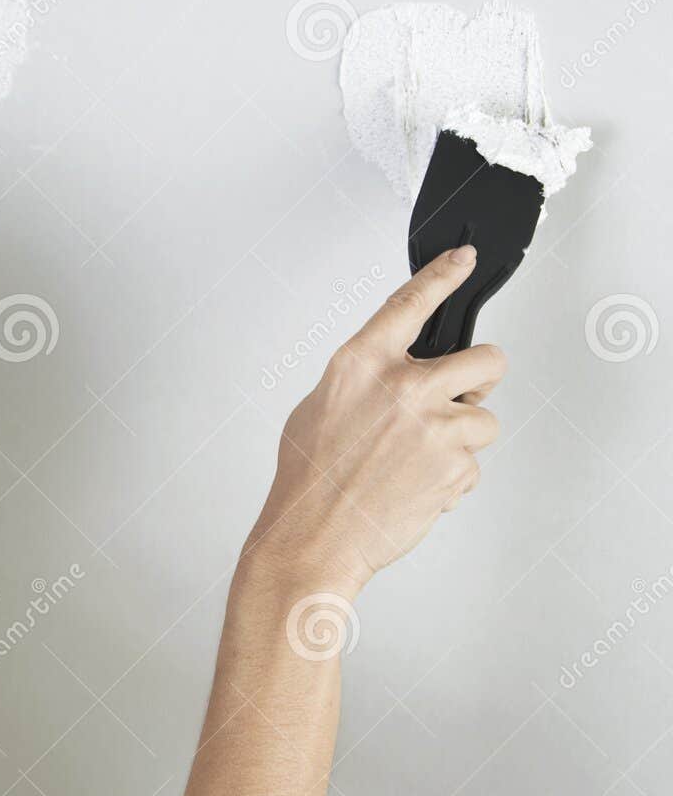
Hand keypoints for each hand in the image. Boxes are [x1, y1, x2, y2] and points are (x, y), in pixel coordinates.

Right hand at [246, 245, 505, 597]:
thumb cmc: (309, 479)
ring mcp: (434, 426)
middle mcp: (403, 386)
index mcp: (361, 364)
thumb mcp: (320, 408)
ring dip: (462, 438)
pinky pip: (472, 463)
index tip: (462, 259)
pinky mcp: (455, 465)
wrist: (313, 537)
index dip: (442, 275)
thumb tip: (393, 378)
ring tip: (418, 460)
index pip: (411, 302)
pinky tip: (414, 486)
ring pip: (485, 418)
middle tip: (460, 398)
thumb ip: (363, 382)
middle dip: (481, 379)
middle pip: (486, 358)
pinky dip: (450, 477)